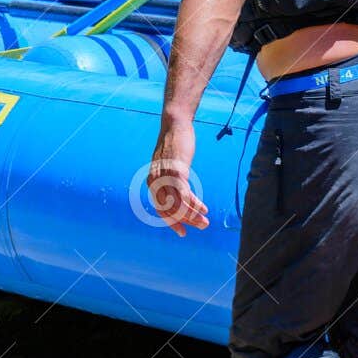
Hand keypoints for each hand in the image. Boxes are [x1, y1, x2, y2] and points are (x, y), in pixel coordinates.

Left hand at [149, 118, 208, 236]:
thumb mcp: (168, 165)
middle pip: (169, 210)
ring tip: (205, 221)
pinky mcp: (176, 171)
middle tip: (201, 227)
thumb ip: (169, 179)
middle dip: (185, 221)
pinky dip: (194, 204)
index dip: (173, 222)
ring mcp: (165, 177)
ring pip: (177, 205)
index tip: (183, 232)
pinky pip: (185, 195)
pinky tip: (203, 208)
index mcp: (152, 183)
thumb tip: (178, 193)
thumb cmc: (173, 145)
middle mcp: (155, 182)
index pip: (161, 210)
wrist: (174, 125)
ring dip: (192, 216)